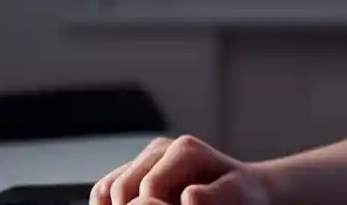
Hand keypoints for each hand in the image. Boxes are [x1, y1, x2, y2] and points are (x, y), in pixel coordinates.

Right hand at [89, 135, 276, 204]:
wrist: (242, 189)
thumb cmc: (241, 195)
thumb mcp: (236, 195)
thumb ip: (214, 197)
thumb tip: (188, 197)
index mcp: (184, 149)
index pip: (148, 190)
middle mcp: (160, 148)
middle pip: (120, 190)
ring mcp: (145, 159)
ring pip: (106, 191)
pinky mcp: (136, 172)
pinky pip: (104, 192)